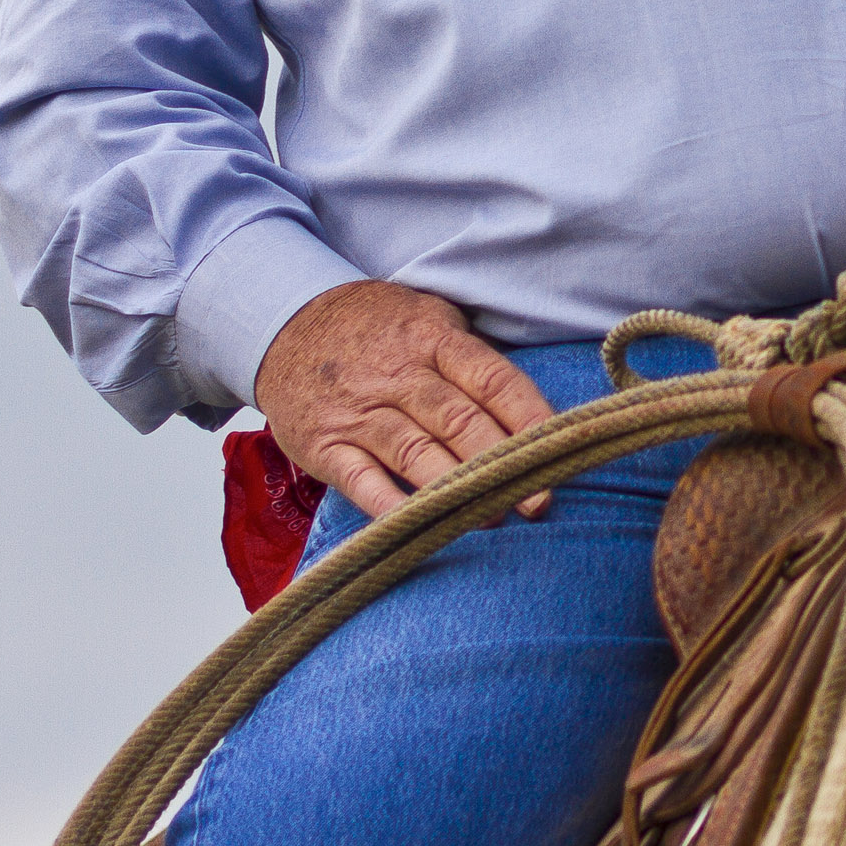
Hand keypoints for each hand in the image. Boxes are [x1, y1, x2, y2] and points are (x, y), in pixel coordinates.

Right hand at [252, 280, 557, 521]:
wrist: (284, 324)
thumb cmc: (378, 330)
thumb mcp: (428, 319)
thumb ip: (474, 359)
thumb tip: (535, 410)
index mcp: (434, 340)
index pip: (494, 380)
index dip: (530, 417)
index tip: (561, 450)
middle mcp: (399, 375)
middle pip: (460, 421)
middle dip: (502, 463)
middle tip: (537, 501)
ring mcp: (359, 412)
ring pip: (415, 452)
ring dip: (456, 489)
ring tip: (494, 517)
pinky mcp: (324, 444)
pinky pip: (360, 479)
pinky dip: (389, 506)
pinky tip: (419, 526)